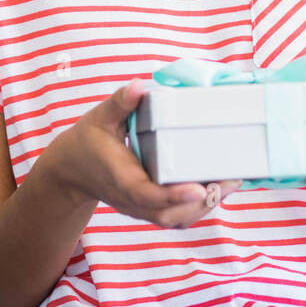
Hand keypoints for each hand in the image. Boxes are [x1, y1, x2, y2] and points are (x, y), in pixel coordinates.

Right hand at [46, 77, 242, 229]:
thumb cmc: (88, 141)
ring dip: (206, 206)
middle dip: (202, 202)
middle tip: (231, 180)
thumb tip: (139, 86)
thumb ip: (120, 103)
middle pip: (169, 215)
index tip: (199, 189)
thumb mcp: (100, 117)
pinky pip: (176, 217)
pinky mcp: (148, 209)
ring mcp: (140, 209)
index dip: (173, 196)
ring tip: (232, 182)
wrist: (72, 170)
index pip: (147, 195)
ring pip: (176, 220)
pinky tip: (218, 188)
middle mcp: (131, 200)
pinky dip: (198, 208)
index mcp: (120, 179)